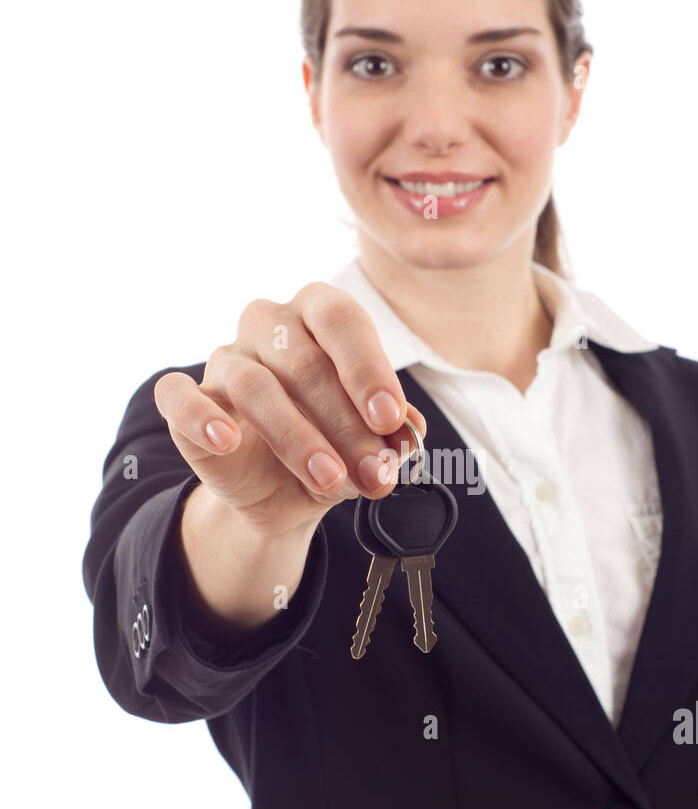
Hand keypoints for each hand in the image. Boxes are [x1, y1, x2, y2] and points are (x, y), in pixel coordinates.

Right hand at [153, 284, 426, 539]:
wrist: (282, 493)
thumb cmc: (333, 447)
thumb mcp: (371, 445)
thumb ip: (391, 435)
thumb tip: (408, 433)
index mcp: (318, 315)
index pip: (341, 319)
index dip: (367, 368)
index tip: (390, 419)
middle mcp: (269, 325)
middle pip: (303, 360)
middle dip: (346, 424)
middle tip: (375, 471)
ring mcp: (225, 360)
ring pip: (253, 384)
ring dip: (297, 437)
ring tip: (331, 479)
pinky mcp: (183, 399)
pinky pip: (178, 395)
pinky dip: (201, 417)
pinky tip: (228, 441)